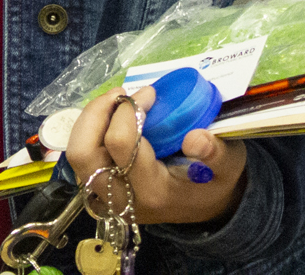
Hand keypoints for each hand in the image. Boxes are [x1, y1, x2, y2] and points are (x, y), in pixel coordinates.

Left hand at [62, 86, 247, 226]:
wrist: (204, 210)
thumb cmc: (214, 183)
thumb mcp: (228, 168)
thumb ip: (216, 154)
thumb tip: (194, 138)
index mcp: (153, 191)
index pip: (121, 144)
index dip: (129, 109)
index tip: (150, 93)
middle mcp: (122, 197)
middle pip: (84, 152)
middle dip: (97, 112)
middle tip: (122, 94)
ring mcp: (107, 196)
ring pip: (76, 154)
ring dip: (90, 119)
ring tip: (116, 102)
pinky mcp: (100, 190)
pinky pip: (82, 157)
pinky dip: (90, 130)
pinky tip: (113, 118)